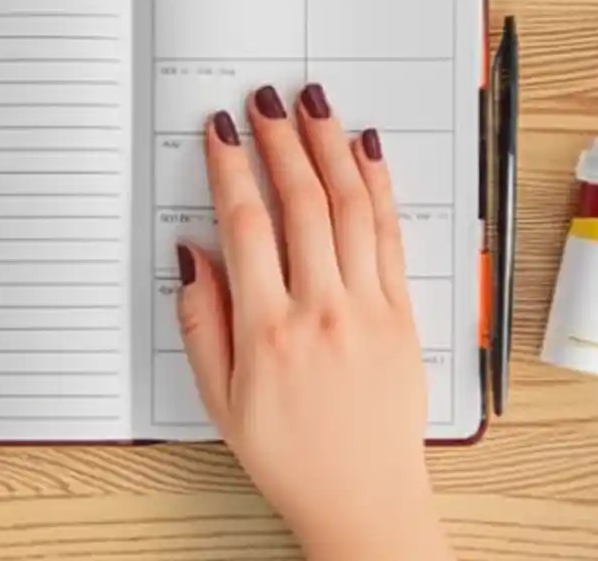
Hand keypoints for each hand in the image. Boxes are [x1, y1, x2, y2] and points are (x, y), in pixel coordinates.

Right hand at [177, 85, 452, 560]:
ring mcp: (369, 309)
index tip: (221, 131)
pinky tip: (368, 154)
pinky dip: (380, 188)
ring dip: (330, 148)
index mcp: (268, 332)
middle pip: (302, 204)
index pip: (246, 227)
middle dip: (281, 141)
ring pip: (351, 209)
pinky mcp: (403, 315)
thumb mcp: (220, 399)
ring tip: (315, 106)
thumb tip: (194, 255)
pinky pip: (391, 237)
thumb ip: (203, 322)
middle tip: (266, 99)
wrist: (364, 497)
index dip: (231, 169)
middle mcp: (322, 311)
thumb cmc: (289, 455)